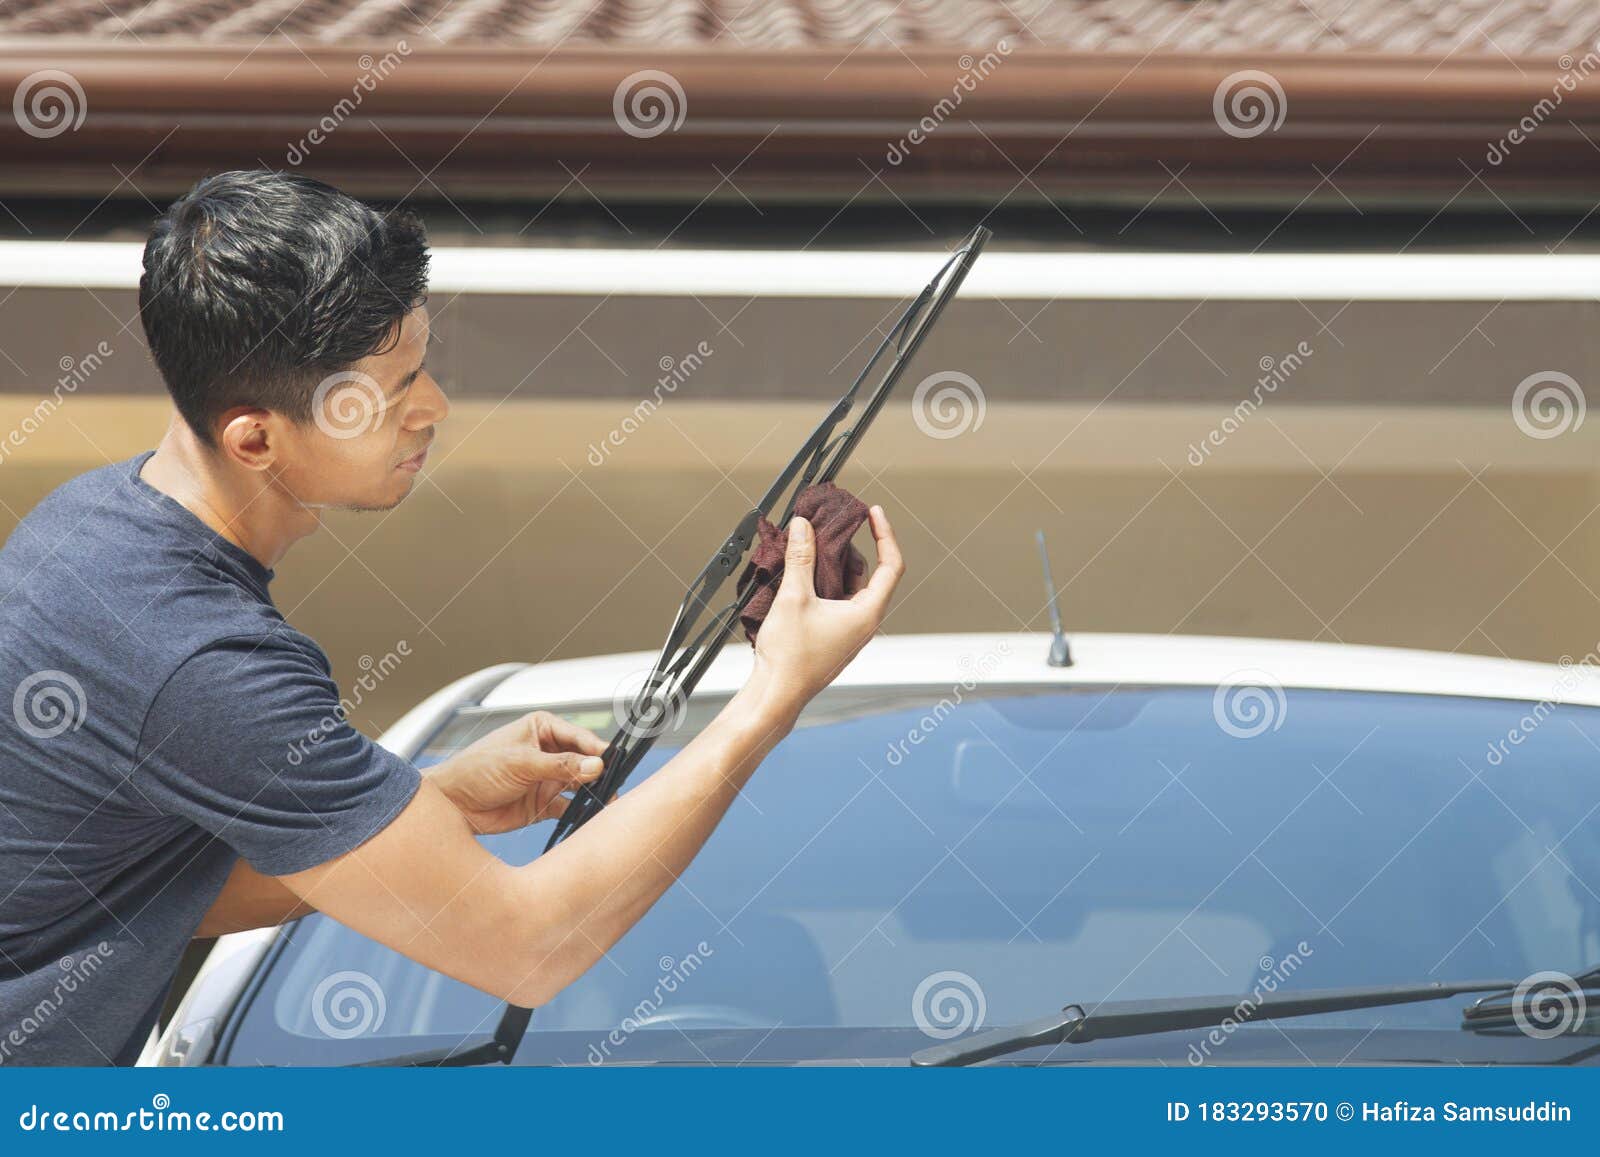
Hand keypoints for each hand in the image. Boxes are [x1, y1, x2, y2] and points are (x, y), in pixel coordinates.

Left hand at [429, 711, 607, 834]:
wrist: (451, 804)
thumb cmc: (476, 769)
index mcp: (543, 729)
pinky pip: (569, 807)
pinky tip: (589, 818)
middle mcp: (549, 751)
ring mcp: (547, 778)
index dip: (598, 750)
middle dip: (600, 773)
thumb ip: (560, 766)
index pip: (580, 737)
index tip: (614, 763)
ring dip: (593, 794)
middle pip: (585, 761)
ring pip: (581, 785)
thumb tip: (596, 765)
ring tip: (607, 803)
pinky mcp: (543, 804)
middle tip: (615, 786)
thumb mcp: (520, 762)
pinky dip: (579, 813)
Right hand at [746, 504, 904, 713]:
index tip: (873, 512)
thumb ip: (800, 558)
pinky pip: (837, 600)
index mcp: (867, 613)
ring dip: (835, 565)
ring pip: (850, 587)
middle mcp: (864, 622)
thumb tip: (803, 526)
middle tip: (833, 524)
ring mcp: (849, 630)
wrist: (776, 694)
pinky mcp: (833, 635)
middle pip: (869, 573)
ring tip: (812, 545)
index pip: (891, 565)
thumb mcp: (794, 597)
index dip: (885, 534)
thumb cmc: (789, 656)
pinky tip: (803, 573)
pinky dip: (825, 582)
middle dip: (851, 547)